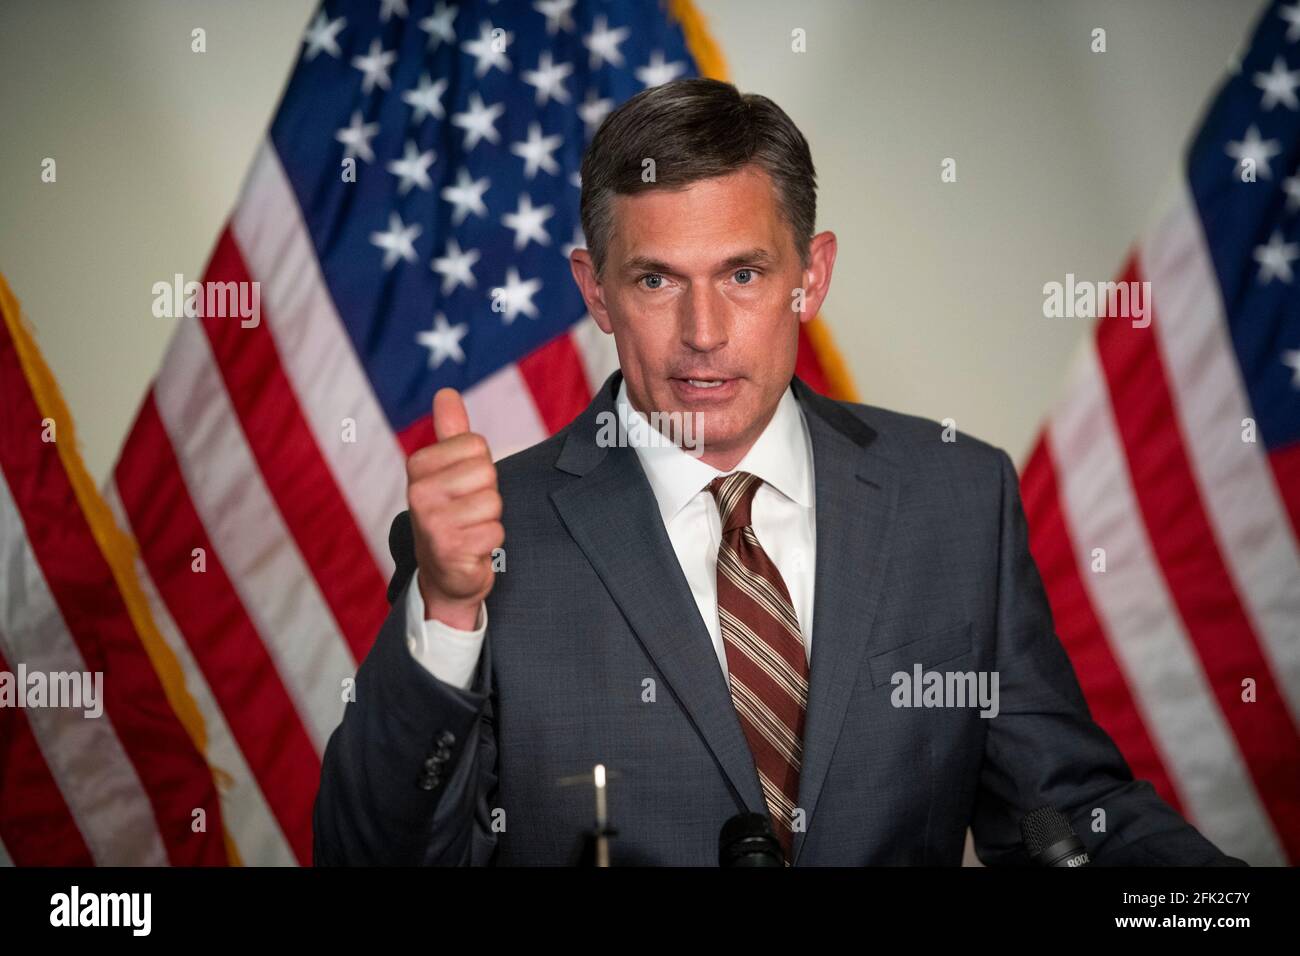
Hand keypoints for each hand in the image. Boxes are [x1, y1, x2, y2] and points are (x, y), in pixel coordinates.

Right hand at [406, 388, 503, 629]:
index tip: (463, 487)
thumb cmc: (452, 514)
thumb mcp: (449, 470)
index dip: (480, 467)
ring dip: (489, 521)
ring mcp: (432, 523)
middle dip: (487, 494)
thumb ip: (451, 432)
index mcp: (418, 466)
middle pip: (487, 472)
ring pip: (493, 503)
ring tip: (470, 530)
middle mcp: (418, 493)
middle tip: (468, 512)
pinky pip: (495, 532)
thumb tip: (447, 392)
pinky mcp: (449, 550)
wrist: (444, 574)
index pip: (476, 444)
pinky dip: (491, 544)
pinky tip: (472, 550)